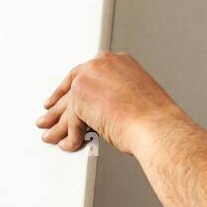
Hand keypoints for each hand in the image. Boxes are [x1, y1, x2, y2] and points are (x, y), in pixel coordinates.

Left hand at [36, 51, 179, 155]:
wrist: (157, 127)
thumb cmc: (156, 119)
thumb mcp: (137, 98)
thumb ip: (115, 97)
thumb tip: (101, 110)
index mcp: (118, 61)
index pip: (87, 73)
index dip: (72, 88)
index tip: (64, 97)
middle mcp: (101, 64)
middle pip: (73, 87)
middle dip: (59, 107)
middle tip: (49, 118)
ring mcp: (88, 78)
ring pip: (68, 105)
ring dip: (58, 125)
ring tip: (51, 135)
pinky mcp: (79, 98)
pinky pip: (71, 121)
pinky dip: (70, 137)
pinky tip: (68, 144)